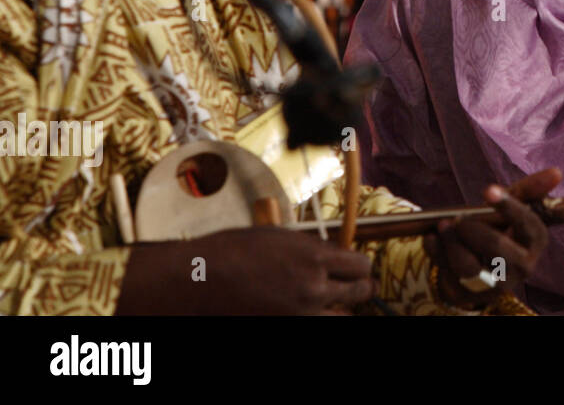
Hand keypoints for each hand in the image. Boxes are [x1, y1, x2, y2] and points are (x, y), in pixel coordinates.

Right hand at [117, 226, 373, 314]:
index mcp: (314, 259)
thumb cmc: (233, 251)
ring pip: (343, 319)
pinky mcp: (287, 329)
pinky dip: (317, 319)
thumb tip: (334, 255)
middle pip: (360, 293)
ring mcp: (301, 315)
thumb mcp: (280, 238)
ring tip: (333, 303)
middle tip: (356, 286)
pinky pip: (316, 325)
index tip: (357, 266)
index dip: (361, 266)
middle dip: (359, 288)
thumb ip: (313, 248)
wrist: (198, 281)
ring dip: (341, 310)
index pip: (361, 266)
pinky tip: (308, 311)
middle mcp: (314, 290)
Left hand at [425, 167, 560, 308]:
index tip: (488, 190)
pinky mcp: (473, 296)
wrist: (479, 262)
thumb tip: (557, 172)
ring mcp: (498, 284)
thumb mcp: (512, 206)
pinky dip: (437, 254)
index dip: (509, 206)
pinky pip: (449, 276)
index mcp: (536, 241)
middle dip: (471, 229)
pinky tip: (432, 239)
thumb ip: (530, 190)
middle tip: (457, 217)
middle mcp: (523, 266)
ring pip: (469, 266)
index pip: (528, 224)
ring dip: (450, 242)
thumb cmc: (500, 228)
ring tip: (442, 226)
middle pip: (495, 248)